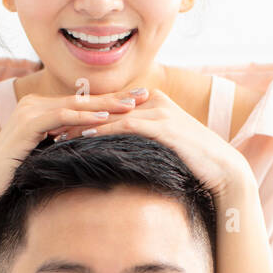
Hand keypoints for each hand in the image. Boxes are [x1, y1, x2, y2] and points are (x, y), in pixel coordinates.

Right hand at [0, 87, 148, 212]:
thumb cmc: (19, 179)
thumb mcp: (49, 158)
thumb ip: (67, 147)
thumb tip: (95, 152)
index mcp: (41, 110)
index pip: (82, 103)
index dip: (111, 102)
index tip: (139, 102)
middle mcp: (34, 105)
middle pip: (83, 99)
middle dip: (115, 97)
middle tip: (145, 94)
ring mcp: (29, 111)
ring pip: (75, 104)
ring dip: (105, 105)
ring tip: (132, 105)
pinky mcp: (27, 122)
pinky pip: (61, 116)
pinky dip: (83, 117)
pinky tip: (105, 119)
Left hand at [50, 87, 252, 199]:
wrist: (224, 170)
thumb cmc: (194, 165)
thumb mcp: (163, 150)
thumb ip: (142, 145)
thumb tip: (120, 156)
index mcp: (154, 103)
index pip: (110, 107)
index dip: (83, 116)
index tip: (58, 126)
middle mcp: (155, 102)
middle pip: (106, 107)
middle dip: (76, 116)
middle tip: (48, 126)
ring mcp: (159, 112)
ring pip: (111, 114)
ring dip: (83, 123)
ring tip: (57, 134)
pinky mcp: (163, 126)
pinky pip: (125, 125)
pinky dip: (102, 131)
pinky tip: (83, 138)